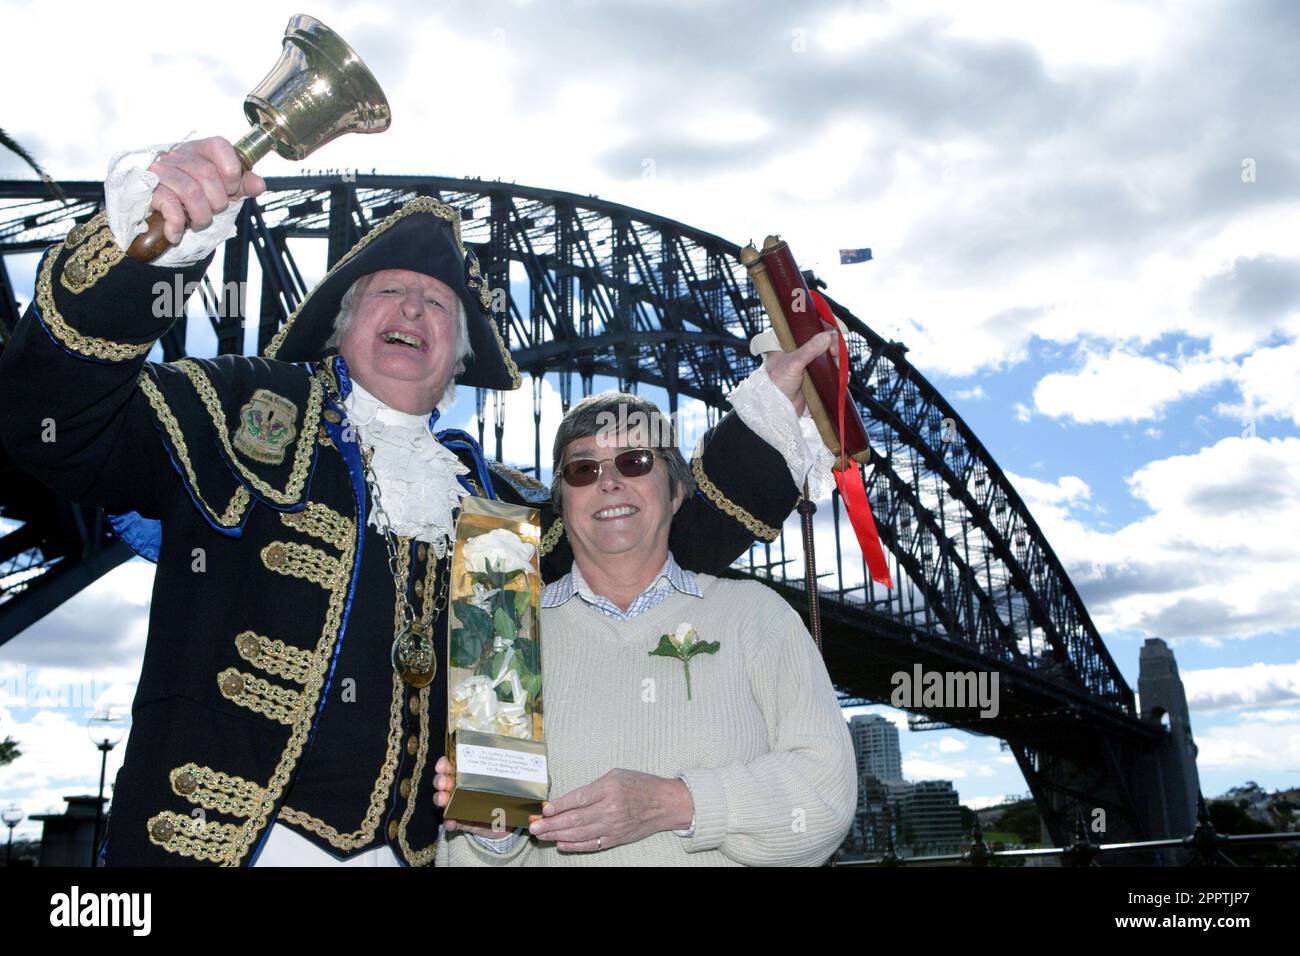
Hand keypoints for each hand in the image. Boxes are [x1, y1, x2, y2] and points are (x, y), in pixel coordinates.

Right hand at [147, 136, 266, 243]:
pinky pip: (168, 205)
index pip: (220, 146)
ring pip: (191, 191)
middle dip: (218, 201)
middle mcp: (180, 155)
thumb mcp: (226, 187)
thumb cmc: (200, 191)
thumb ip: (244, 184)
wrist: (164, 206)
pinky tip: (178, 233)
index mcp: (202, 149)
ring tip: (200, 222)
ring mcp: (163, 171)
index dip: (231, 172)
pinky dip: (177, 225)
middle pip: (207, 173)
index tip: (231, 189)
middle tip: (215, 209)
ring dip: (201, 215)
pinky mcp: (151, 190)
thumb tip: (259, 185)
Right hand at [432, 755, 511, 838]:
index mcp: (468, 774)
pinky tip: (450, 822)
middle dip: (440, 780)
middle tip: (444, 782)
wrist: (507, 820)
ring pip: (442, 800)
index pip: (451, 765)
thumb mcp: (507, 781)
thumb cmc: (504, 794)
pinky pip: (450, 822)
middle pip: (443, 781)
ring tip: (443, 799)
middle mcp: (459, 787)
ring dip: (440, 799)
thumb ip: (509, 773)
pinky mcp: (460, 821)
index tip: (442, 765)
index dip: (443, 764)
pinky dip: (449, 823)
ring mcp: (457, 805)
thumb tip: (520, 760)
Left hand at [528, 768, 693, 851]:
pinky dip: (574, 845)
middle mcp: (611, 809)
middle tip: (534, 827)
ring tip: (542, 835)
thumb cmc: (640, 785)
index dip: (559, 805)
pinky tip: (561, 844)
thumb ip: (594, 786)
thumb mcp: (617, 775)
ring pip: (580, 834)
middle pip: (575, 819)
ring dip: (558, 835)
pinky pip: (591, 844)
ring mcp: (613, 826)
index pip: (579, 798)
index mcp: (610, 788)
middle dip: (551, 824)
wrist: (665, 804)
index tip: (544, 809)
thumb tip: (569, 799)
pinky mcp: (616, 838)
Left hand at [763, 330, 838, 415]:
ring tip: (838, 364)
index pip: (805, 327)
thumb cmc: (777, 384)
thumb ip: (809, 350)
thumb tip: (827, 336)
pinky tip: (841, 374)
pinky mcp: (815, 378)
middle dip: (832, 344)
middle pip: (820, 341)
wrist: (778, 410)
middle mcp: (798, 352)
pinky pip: (829, 371)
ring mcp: (807, 365)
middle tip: (835, 351)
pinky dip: (837, 371)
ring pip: (827, 356)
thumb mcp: (792, 363)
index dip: (820, 326)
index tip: (831, 328)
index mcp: (786, 344)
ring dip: (836, 358)